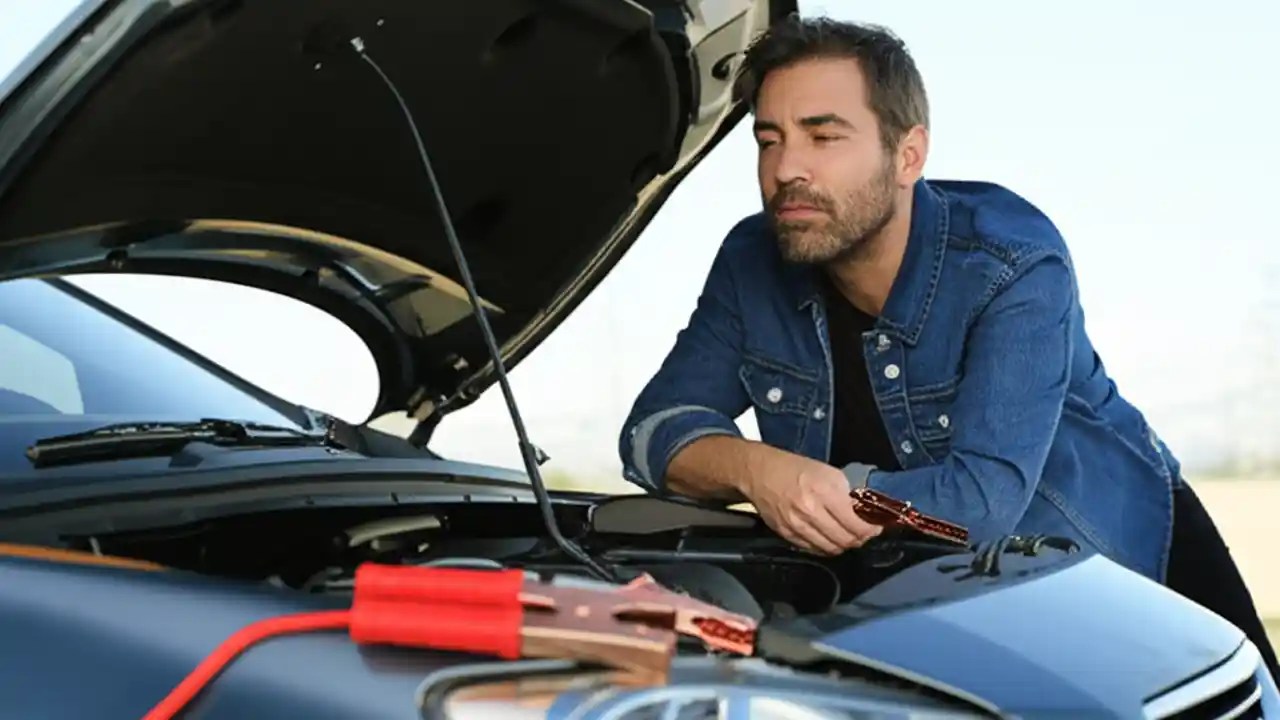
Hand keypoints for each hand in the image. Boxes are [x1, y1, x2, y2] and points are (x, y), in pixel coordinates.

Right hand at [738, 453, 882, 554]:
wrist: (759, 471)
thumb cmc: (794, 468)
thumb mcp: (827, 471)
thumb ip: (846, 492)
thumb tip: (863, 510)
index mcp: (824, 491)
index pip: (856, 524)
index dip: (870, 530)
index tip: (875, 528)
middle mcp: (811, 511)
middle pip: (845, 540)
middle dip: (859, 539)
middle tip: (863, 534)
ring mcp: (797, 525)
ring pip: (830, 548)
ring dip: (843, 545)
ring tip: (846, 537)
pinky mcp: (786, 533)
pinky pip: (813, 549)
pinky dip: (824, 547)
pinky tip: (828, 538)